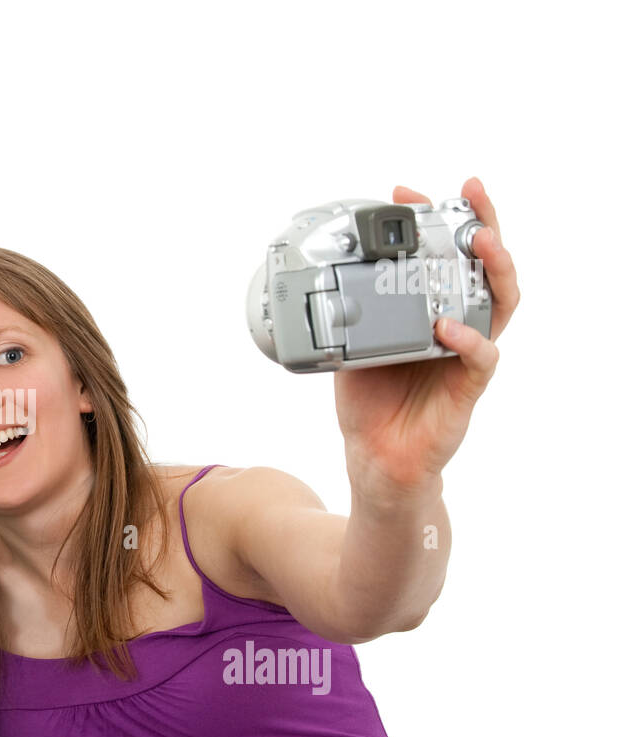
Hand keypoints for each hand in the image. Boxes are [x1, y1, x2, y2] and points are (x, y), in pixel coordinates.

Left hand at [334, 177, 519, 499]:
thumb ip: (350, 314)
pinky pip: (481, 358)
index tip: (405, 191)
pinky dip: (468, 339)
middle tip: (470, 190)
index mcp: (429, 310)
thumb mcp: (349, 346)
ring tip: (480, 241)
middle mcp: (457, 324)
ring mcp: (467, 353)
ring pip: (500, 302)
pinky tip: (448, 326)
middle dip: (481, 222)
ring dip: (494, 268)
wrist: (375, 458)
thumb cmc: (370, 403)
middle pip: (484, 266)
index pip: (442, 256)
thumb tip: (326, 276)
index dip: (431, 220)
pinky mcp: (467, 387)